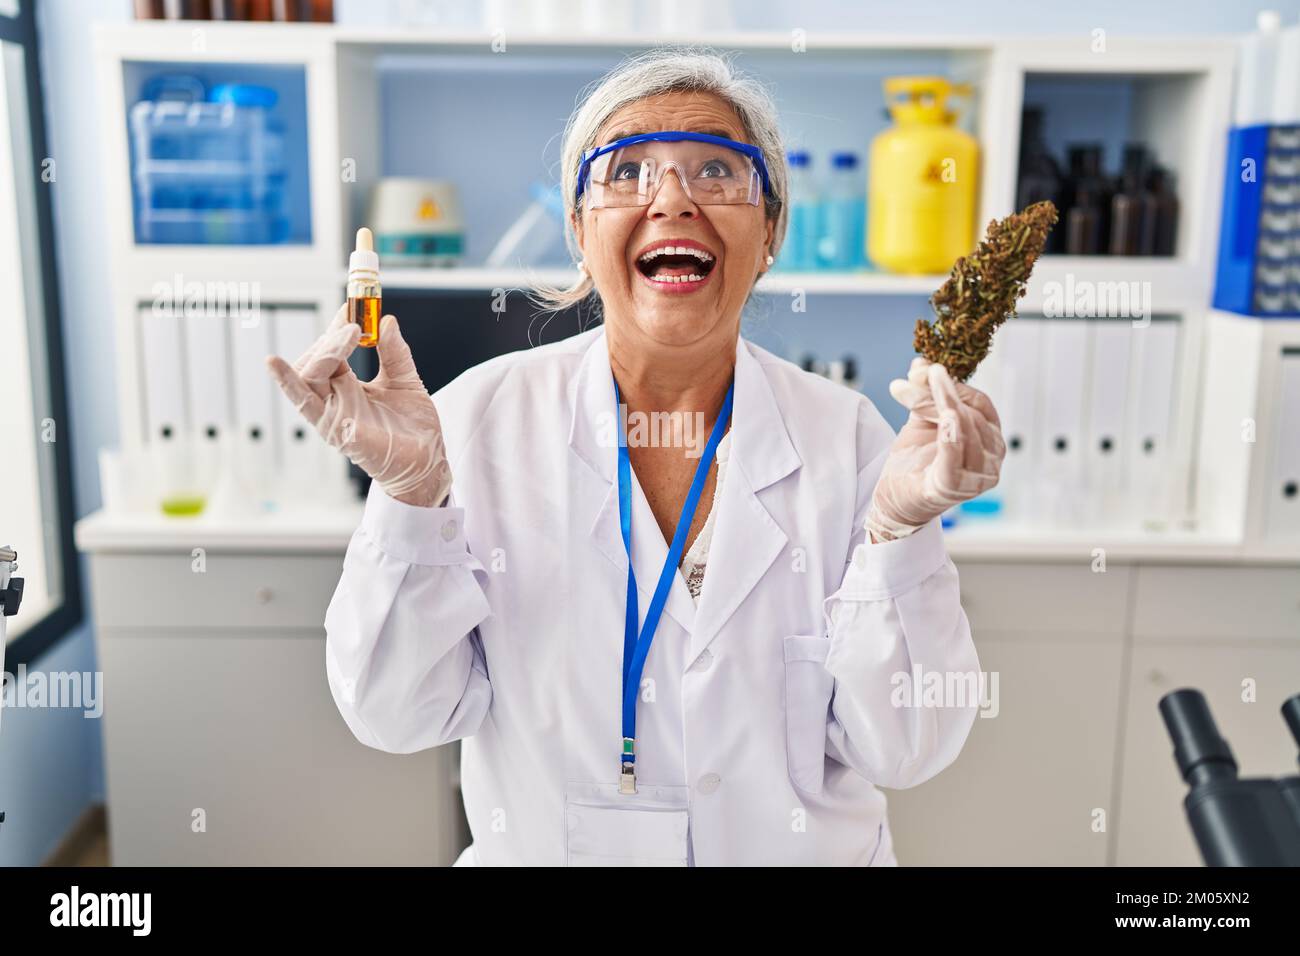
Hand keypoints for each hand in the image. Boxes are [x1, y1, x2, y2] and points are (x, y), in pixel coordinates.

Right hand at [265, 305, 451, 507]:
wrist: (427, 464)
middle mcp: (335, 398)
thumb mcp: (407, 381)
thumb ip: (395, 353)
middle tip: (353, 323)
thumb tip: (386, 321)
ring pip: (308, 376)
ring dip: (324, 351)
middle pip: (315, 359)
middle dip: (331, 337)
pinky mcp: (335, 429)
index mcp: (348, 385)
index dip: (339, 326)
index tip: (353, 307)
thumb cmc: (414, 429)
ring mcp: (332, 413)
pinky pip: (305, 405)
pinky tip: (275, 364)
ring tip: (347, 336)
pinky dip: (289, 383)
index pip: (332, 349)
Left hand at [865, 357, 1005, 540]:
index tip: (926, 368)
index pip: (980, 403)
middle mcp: (992, 458)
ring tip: (905, 390)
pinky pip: (955, 451)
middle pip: (969, 413)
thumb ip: (925, 395)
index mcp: (990, 439)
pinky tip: (940, 414)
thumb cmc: (915, 464)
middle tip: (911, 377)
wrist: (895, 501)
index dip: (954, 383)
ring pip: (962, 427)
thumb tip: (921, 364)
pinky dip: (948, 430)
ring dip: (931, 403)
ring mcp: (979, 475)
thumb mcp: (922, 422)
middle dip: (937, 391)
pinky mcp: (955, 486)